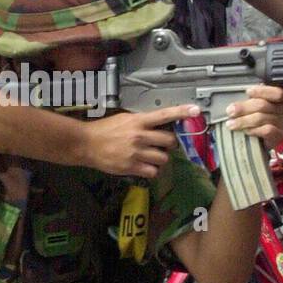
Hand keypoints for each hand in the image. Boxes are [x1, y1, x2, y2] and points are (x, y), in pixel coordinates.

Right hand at [83, 105, 200, 179]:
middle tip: (162, 144)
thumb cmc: (104, 130)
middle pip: (169, 141)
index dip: (182, 112)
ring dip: (160, 158)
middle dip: (169, 144)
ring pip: (163, 158)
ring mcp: (136, 152)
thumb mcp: (124, 119)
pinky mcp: (132, 167)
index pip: (164, 114)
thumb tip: (158, 124)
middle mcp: (140, 136)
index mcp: (138, 121)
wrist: (86, 144)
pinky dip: (152, 170)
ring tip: (151, 156)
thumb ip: (141, 122)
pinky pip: (153, 171)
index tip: (196, 111)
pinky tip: (145, 166)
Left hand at [224, 85, 282, 151]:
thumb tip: (236, 98)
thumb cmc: (253, 114)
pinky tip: (245, 131)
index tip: (248, 92)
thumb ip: (249, 97)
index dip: (262, 91)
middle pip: (264, 105)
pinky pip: (267, 130)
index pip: (277, 92)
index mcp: (279, 96)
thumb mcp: (251, 102)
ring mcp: (282, 122)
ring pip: (262, 118)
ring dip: (244, 121)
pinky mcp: (279, 135)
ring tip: (232, 124)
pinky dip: (254, 130)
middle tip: (230, 111)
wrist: (257, 136)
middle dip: (244, 108)